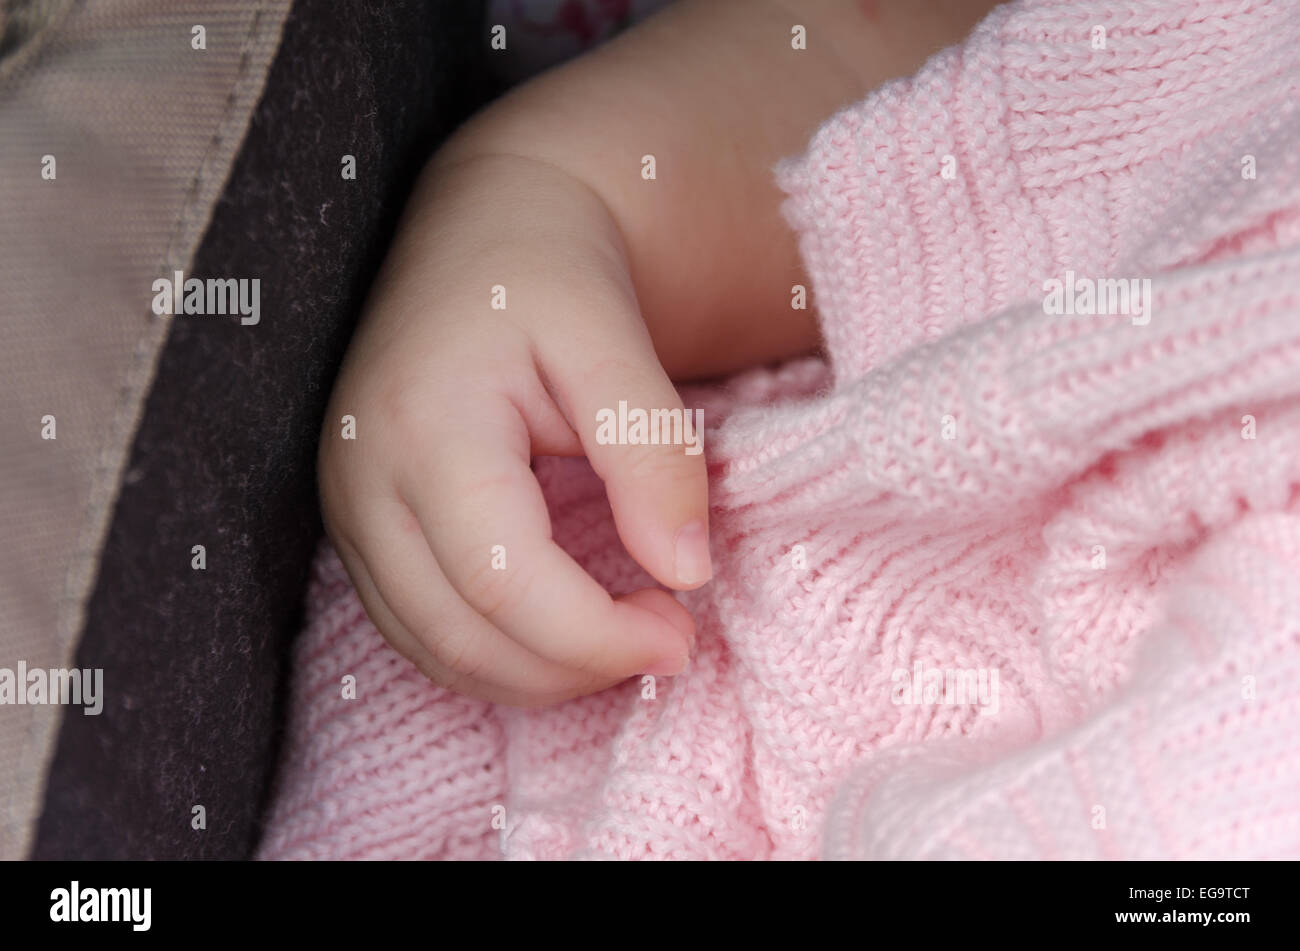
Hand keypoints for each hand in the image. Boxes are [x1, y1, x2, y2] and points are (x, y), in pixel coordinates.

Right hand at [318, 153, 709, 706]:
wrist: (481, 231)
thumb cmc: (548, 271)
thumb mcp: (613, 339)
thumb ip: (651, 454)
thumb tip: (687, 573)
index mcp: (426, 426)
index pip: (505, 584)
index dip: (600, 636)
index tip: (682, 631)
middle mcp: (364, 479)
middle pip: (462, 636)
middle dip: (576, 669)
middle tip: (667, 642)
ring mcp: (349, 509)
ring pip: (434, 650)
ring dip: (539, 676)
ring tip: (624, 639)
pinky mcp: (358, 526)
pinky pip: (420, 631)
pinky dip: (499, 655)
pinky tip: (566, 631)